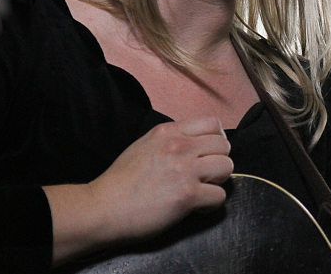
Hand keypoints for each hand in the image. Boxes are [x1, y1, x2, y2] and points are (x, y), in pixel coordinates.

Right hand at [45, 116, 232, 265]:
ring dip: (217, 181)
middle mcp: (179, 146)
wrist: (104, 207)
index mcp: (168, 132)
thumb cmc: (121, 181)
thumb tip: (194, 144)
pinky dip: (210, 204)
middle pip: (224, 146)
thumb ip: (170, 139)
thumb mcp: (143, 145)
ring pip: (227, 167)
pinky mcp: (187, 195)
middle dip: (217, 162)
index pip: (212, 123)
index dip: (215, 140)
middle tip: (203, 176)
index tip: (207, 154)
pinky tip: (195, 206)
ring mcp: (184, 170)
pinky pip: (219, 195)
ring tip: (200, 190)